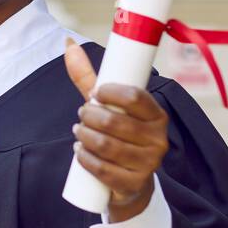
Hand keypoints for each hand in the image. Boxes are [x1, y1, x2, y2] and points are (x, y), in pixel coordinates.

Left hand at [64, 37, 168, 222]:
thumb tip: (68, 43)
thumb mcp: (108, 106)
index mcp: (157, 115)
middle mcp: (158, 139)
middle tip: (81, 115)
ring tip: (78, 132)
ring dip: (85, 137)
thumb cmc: (120, 135)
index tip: (94, 94)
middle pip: (115, 122)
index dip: (110, 93)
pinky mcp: (134, 184)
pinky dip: (85, 159)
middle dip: (90, 116)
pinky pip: (104, 170)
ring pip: (107, 146)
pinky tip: (80, 152)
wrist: (129, 182)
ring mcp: (148, 163)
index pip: (135, 97)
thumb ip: (89, 78)